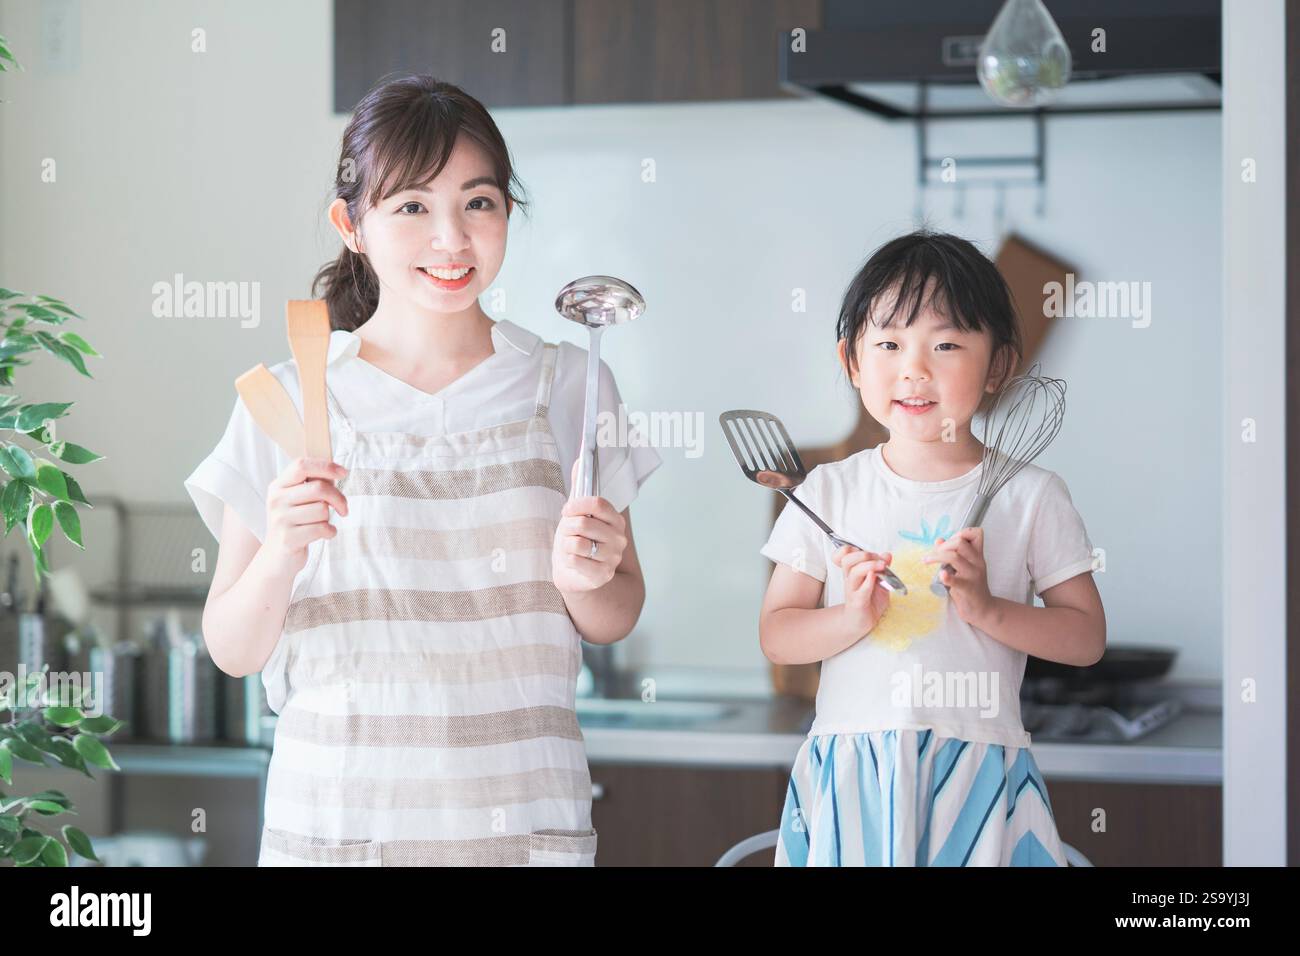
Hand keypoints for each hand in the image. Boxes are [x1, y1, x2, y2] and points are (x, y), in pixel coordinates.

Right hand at [262, 457, 348, 575]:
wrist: (277, 557)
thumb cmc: (295, 524)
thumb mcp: (297, 500)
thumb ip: (312, 485)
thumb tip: (336, 472)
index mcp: (278, 486)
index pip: (301, 465)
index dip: (326, 466)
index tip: (344, 472)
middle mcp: (276, 500)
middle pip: (319, 488)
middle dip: (338, 498)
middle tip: (343, 508)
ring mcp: (280, 519)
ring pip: (322, 510)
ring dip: (328, 519)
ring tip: (319, 524)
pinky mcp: (288, 538)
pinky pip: (322, 529)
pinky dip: (329, 532)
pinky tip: (321, 535)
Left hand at [552, 459, 626, 593]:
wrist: (574, 573)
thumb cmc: (576, 540)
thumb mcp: (576, 513)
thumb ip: (580, 487)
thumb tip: (580, 459)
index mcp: (615, 520)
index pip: (598, 503)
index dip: (576, 505)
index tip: (567, 510)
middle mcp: (619, 538)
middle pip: (583, 523)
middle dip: (567, 528)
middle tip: (568, 534)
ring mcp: (612, 558)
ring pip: (576, 542)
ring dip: (565, 545)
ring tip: (570, 549)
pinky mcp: (602, 575)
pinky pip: (574, 560)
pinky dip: (567, 560)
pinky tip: (573, 562)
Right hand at [832, 544, 892, 637]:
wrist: (862, 621)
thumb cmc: (869, 600)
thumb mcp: (879, 581)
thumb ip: (883, 568)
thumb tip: (887, 554)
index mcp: (852, 571)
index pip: (843, 554)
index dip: (853, 549)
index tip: (870, 554)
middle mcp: (850, 579)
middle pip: (848, 560)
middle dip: (864, 555)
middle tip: (879, 560)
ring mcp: (852, 591)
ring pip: (854, 573)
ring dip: (869, 566)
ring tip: (882, 566)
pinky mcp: (858, 603)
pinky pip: (861, 591)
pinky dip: (868, 583)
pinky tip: (875, 578)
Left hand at [923, 527, 994, 625]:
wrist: (982, 609)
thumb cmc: (971, 587)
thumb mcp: (963, 567)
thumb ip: (953, 553)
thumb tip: (939, 540)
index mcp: (977, 555)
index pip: (975, 533)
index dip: (960, 533)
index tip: (949, 543)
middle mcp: (977, 562)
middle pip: (960, 542)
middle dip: (942, 546)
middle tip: (932, 555)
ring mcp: (973, 575)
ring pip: (954, 557)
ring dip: (936, 556)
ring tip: (926, 561)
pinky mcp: (968, 588)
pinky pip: (957, 580)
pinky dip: (948, 577)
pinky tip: (942, 576)